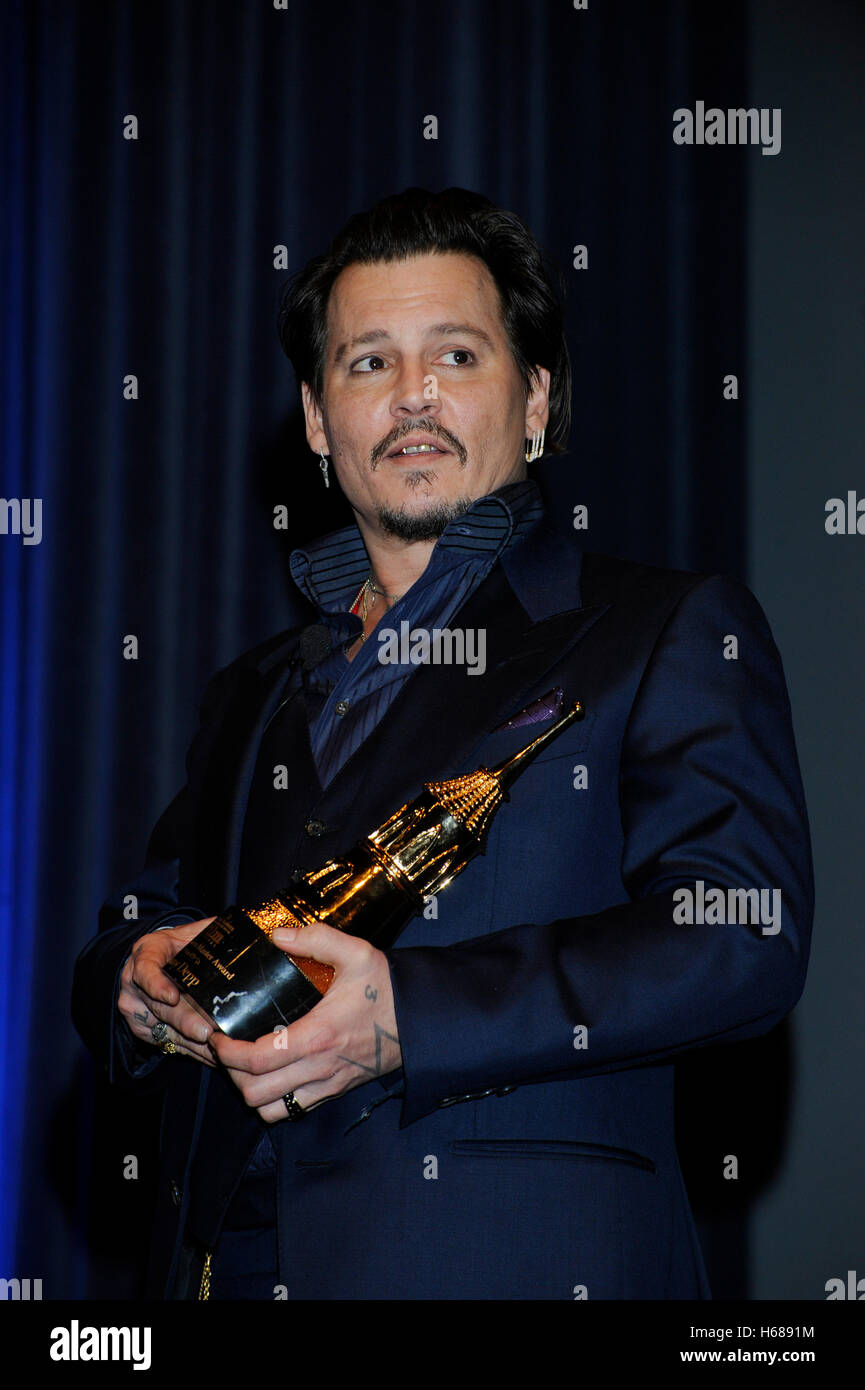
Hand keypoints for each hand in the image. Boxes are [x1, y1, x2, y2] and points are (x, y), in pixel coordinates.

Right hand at [118, 917, 217, 1065]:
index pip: (146, 969)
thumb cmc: (182, 944)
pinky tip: (213, 1055)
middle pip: (159, 1007)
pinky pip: (169, 1043)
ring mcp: (136, 1009)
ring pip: (165, 1029)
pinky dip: (192, 1051)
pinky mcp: (143, 1030)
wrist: (159, 961)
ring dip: (191, 1042)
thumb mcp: (194, 930)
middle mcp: (134, 983)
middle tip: (207, 1032)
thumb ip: (216, 930)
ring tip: (217, 1048)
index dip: (156, 984)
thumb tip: (255, 930)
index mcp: (147, 953)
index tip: (171, 996)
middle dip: (185, 1021)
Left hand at [208, 921, 401, 1122]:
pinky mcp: (334, 1092)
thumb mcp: (356, 952)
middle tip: (228, 1047)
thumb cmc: (386, 988)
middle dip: (232, 1073)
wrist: (420, 1020)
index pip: (256, 1060)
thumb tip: (278, 936)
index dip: (227, 1053)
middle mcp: (319, 1068)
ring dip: (251, 1090)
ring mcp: (327, 1085)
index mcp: (317, 1035)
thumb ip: (316, 939)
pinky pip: (292, 1112)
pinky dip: (273, 1101)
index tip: (218, 1035)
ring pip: (271, 1111)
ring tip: (247, 1063)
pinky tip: (273, 1074)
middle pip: (255, 1093)